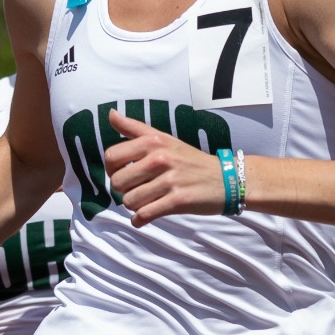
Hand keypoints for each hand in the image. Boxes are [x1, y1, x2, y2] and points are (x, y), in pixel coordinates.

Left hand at [104, 110, 225, 224]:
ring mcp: (169, 180)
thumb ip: (134, 128)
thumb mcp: (164, 138)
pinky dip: (140, 220)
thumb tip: (110, 114)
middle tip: (137, 190)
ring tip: (146, 201)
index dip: (112, 169)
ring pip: (129, 201)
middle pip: (117, 182)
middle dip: (123, 190)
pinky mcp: (177, 201)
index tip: (124, 174)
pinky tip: (144, 217)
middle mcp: (160, 158)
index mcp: (153, 142)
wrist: (224, 179)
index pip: (111, 157)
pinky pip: (144, 215)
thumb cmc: (189, 160)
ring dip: (134, 205)